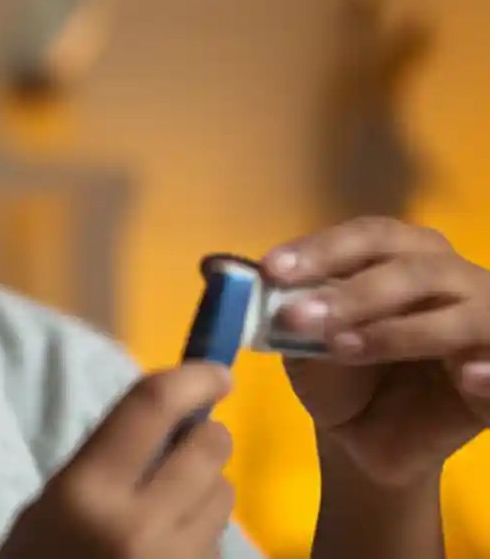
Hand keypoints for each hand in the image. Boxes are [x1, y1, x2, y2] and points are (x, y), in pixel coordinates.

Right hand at [0, 364, 233, 558]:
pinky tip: (172, 543)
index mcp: (86, 492)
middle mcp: (137, 524)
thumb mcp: (52, 502)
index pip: (151, 407)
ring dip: (209, 484)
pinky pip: (219, 539)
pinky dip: (204, 530)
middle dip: (208, 433)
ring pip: (224, 492)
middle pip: (208, 446)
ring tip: (174, 501)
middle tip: (192, 437)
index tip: (214, 371)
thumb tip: (173, 417)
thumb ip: (106, 459)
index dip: (192, 377)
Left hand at [263, 216, 489, 487]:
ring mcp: (486, 325)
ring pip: (461, 311)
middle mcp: (452, 278)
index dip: (322, 249)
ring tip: (343, 348)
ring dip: (398, 330)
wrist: (363, 441)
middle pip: (413, 268)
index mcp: (403, 255)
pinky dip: (487, 370)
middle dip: (352, 292)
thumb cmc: (335, 375)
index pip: (370, 236)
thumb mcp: (298, 338)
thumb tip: (215, 267)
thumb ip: (273, 302)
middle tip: (297, 319)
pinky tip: (463, 378)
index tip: (270, 271)